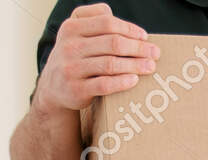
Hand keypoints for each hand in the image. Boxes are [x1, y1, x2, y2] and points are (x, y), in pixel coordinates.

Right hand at [33, 3, 160, 114]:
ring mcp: (71, 68)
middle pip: (112, 43)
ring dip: (135, 65)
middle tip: (155, 53)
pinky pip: (104, 84)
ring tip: (150, 67)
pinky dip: (122, 82)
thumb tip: (127, 26)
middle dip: (138, 48)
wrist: (53, 87)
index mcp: (71, 27)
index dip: (129, 29)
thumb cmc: (74, 57)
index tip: (145, 37)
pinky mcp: (76, 89)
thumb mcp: (76, 33)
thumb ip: (95, 21)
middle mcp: (69, 46)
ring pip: (110, 64)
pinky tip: (135, 80)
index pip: (107, 23)